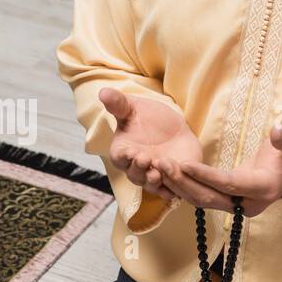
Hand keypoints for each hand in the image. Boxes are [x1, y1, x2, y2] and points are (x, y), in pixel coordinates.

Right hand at [98, 88, 233, 208]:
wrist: (172, 128)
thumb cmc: (147, 118)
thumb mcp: (133, 108)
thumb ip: (118, 104)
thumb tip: (103, 92)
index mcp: (123, 152)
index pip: (119, 158)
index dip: (124, 157)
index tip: (131, 152)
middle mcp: (136, 168)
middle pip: (135, 175)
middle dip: (140, 169)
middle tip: (146, 159)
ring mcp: (154, 176)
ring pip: (152, 185)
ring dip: (154, 182)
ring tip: (160, 172)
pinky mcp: (171, 181)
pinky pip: (171, 189)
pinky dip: (173, 189)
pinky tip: (178, 185)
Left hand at [172, 124, 281, 216]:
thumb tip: (277, 130)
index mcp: (264, 189)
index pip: (229, 184)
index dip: (206, 175)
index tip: (185, 163)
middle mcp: (247, 205)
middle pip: (209, 198)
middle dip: (184, 182)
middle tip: (162, 164)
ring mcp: (235, 207)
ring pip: (200, 201)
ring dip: (177, 186)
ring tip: (157, 166)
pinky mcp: (224, 203)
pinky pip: (198, 199)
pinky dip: (180, 188)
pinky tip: (162, 175)